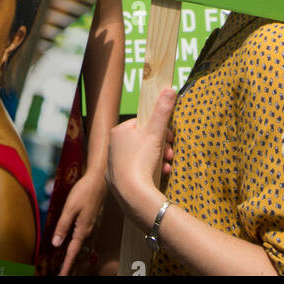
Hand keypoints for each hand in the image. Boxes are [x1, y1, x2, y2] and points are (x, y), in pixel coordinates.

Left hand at [52, 167, 105, 275]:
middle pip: (77, 251)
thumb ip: (62, 226)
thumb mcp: (70, 208)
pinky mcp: (89, 219)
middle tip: (62, 274)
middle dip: (69, 264)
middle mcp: (87, 230)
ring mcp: (89, 225)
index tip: (61, 276)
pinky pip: (80, 237)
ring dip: (72, 255)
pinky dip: (75, 244)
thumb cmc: (84, 192)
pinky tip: (71, 244)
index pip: (72, 252)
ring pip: (79, 244)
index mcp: (82, 230)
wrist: (99, 179)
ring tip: (65, 264)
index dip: (66, 266)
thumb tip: (56, 244)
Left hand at [107, 88, 175, 228]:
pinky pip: (137, 172)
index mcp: (118, 132)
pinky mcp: (118, 181)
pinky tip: (160, 175)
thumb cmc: (141, 159)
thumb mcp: (155, 132)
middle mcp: (112, 147)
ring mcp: (114, 165)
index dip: (158, 129)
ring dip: (158, 159)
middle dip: (160, 146)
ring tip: (167, 165)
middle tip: (170, 152)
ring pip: (142, 157)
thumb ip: (162, 111)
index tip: (169, 136)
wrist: (132, 194)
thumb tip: (169, 88)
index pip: (141, 124)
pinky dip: (149, 172)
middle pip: (143, 141)